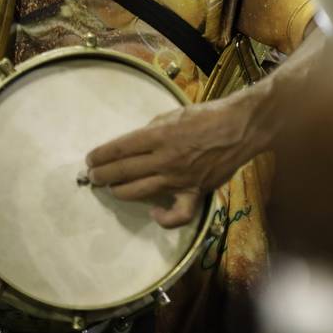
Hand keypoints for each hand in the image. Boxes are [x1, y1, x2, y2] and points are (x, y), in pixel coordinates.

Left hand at [85, 93, 261, 227]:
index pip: (119, 148)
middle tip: (94, 176)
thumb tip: (136, 143)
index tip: (91, 160)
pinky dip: (163, 219)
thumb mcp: (174, 114)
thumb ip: (153, 129)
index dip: (100, 156)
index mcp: (159, 135)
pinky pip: (177, 215)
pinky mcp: (195, 192)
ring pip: (139, 192)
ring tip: (111, 189)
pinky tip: (154, 214)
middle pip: (122, 171)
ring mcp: (179, 178)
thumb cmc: (208, 115)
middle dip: (102, 175)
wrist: (241, 127)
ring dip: (119, 191)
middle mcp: (165, 159)